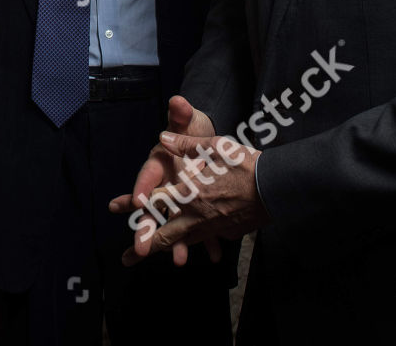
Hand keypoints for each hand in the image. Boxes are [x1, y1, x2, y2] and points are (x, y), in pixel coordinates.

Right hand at [106, 95, 223, 266]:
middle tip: (140, 247)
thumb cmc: (193, 128)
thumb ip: (181, 113)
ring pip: (176, 223)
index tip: (139, 201)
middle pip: (155, 209)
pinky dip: (207, 241)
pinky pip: (201, 227)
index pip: (148, 177)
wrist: (211, 142)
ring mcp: (182, 198)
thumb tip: (177, 102)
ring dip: (177, 243)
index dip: (142, 189)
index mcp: (161, 164)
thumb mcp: (188, 119)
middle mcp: (167, 184)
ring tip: (178, 259)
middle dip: (148, 228)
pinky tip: (214, 255)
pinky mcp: (199, 207)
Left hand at [127, 132, 268, 262]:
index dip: (134, 205)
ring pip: (184, 241)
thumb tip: (162, 138)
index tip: (116, 208)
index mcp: (189, 192)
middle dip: (145, 245)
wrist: (278, 188)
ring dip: (167, 249)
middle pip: (165, 235)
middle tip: (128, 257)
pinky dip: (195, 243)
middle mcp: (197, 214)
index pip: (155, 201)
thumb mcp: (216, 146)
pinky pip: (206, 239)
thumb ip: (186, 144)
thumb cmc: (247, 165)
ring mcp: (213, 226)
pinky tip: (191, 244)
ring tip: (151, 256)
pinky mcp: (227, 232)